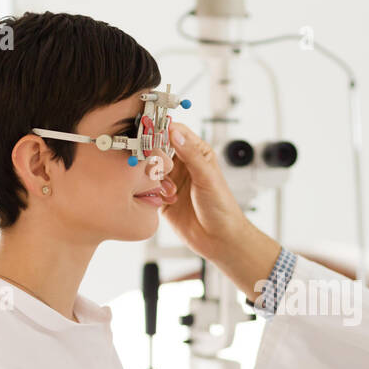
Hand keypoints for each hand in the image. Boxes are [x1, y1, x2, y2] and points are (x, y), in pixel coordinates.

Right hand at [161, 122, 249, 262]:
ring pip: (149, 168)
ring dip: (152, 176)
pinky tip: (163, 199)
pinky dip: (149, 191)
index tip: (148, 131)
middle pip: (157, 148)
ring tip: (165, 187)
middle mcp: (182, 164)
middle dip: (152, 154)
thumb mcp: (207, 177)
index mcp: (197, 153)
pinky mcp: (161, 198)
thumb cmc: (222, 207)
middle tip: (152, 162)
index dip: (161, 129)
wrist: (219, 239)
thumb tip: (174, 132)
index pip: (174, 132)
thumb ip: (190, 154)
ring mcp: (171, 181)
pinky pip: (146, 188)